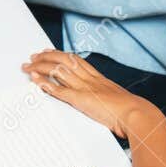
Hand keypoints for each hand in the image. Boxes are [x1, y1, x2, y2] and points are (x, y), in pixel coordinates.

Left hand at [23, 49, 148, 137]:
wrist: (137, 115)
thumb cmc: (131, 112)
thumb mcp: (117, 100)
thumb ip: (108, 98)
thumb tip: (106, 102)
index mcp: (99, 79)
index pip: (75, 60)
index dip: (60, 54)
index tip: (49, 51)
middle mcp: (90, 80)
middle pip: (64, 62)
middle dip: (46, 58)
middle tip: (33, 57)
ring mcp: (85, 88)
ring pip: (58, 72)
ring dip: (41, 69)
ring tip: (28, 67)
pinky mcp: (81, 100)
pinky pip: (60, 90)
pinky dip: (47, 85)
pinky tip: (37, 81)